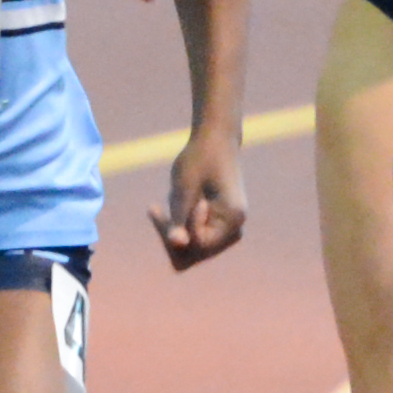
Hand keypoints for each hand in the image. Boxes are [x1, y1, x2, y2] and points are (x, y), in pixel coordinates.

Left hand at [150, 134, 247, 270]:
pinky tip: (176, 203)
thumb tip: (178, 245)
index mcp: (233, 218)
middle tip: (157, 209)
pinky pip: (192, 239)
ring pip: (193, 250)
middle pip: (195, 254)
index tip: (165, 205)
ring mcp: (228, 229)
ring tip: (169, 202)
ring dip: (176, 229)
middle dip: (173, 235)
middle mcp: (235, 228)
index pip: (198, 245)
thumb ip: (181, 218)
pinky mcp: (219, 225)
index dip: (178, 230)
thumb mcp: (184, 187)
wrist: (215, 139)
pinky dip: (180, 224)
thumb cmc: (199, 157)